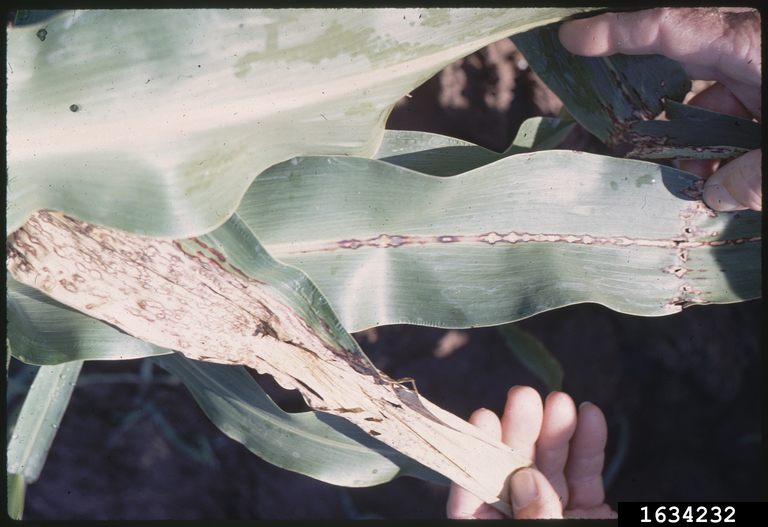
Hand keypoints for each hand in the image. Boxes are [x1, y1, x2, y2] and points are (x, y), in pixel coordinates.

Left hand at [446, 386, 616, 518]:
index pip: (472, 503)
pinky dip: (589, 445)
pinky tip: (590, 414)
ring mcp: (556, 513)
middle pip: (512, 475)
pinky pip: (585, 474)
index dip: (474, 462)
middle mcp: (522, 521)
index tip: (484, 418)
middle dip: (519, 433)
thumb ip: (536, 520)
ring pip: (550, 468)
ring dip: (556, 431)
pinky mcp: (588, 511)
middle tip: (523, 396)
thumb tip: (526, 481)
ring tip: (560, 400)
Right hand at [559, 8, 761, 211]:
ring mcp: (761, 67)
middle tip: (620, 130)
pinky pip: (735, 108)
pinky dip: (721, 142)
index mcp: (752, 44)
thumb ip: (747, 178)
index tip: (572, 37)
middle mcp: (753, 48)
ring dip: (693, 139)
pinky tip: (723, 177)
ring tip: (693, 179)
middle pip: (680, 63)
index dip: (616, 31)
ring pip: (709, 96)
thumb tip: (713, 196)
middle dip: (648, 101)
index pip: (670, 27)